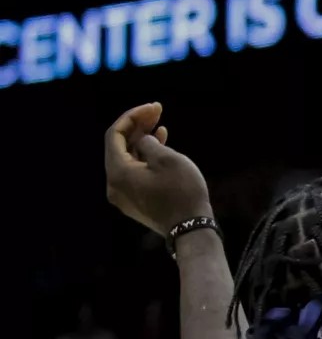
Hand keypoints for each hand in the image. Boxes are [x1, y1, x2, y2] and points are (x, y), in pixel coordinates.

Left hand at [103, 103, 210, 236]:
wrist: (191, 230)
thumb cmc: (183, 193)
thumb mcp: (168, 160)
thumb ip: (149, 143)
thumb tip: (142, 141)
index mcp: (118, 172)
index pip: (115, 134)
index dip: (132, 117)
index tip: (153, 107)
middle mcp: (114, 184)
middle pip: (119, 147)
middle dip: (137, 128)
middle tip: (157, 112)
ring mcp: (123, 195)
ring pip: (128, 160)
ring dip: (142, 142)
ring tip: (160, 127)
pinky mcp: (135, 202)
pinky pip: (135, 173)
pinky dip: (145, 159)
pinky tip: (160, 149)